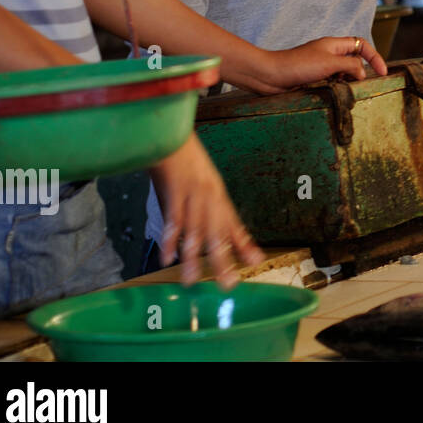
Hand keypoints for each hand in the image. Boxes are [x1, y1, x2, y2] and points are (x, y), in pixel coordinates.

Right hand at [149, 134, 264, 286]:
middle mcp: (210, 200)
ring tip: (191, 281)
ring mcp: (192, 198)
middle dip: (221, 261)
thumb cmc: (189, 163)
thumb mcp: (209, 186)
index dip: (244, 244)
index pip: (233, 226)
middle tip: (227, 284)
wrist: (171, 138)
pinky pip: (171, 221)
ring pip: (195, 232)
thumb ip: (216, 211)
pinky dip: (169, 240)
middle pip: (217, 234)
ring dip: (192, 258)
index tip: (256, 262)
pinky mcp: (172, 194)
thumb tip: (226, 235)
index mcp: (219, 198)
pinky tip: (167, 257)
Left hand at [251, 36, 388, 93]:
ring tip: (346, 90)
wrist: (270, 76)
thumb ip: (351, 65)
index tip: (382, 72)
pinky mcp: (314, 79)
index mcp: (334, 44)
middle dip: (361, 72)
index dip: (374, 57)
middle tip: (363, 85)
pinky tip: (333, 93)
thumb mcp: (329, 62)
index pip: (361, 45)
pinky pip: (333, 83)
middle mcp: (329, 54)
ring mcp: (321, 67)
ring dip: (348, 81)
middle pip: (354, 60)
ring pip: (344, 73)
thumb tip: (363, 73)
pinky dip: (337, 88)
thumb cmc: (297, 65)